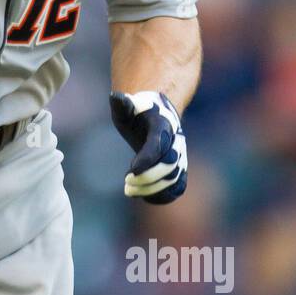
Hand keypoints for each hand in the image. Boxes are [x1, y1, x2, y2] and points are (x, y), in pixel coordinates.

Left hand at [109, 89, 186, 204]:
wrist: (158, 115)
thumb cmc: (138, 113)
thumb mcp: (127, 107)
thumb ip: (123, 105)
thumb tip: (115, 97)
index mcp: (163, 125)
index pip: (158, 145)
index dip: (146, 160)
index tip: (130, 172)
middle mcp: (176, 142)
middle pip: (169, 165)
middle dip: (148, 177)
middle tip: (127, 182)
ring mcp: (180, 156)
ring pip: (174, 179)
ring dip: (152, 189)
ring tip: (130, 190)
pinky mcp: (179, 169)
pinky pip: (178, 188)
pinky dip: (164, 196)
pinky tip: (144, 197)